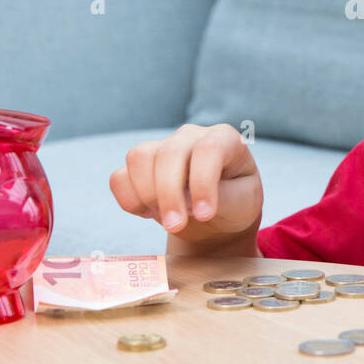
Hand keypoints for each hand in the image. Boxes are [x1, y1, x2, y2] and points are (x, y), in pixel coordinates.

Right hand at [109, 123, 262, 239]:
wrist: (217, 215)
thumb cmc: (235, 203)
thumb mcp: (244, 203)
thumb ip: (223, 197)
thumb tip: (185, 200)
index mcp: (224, 139)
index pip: (208, 149)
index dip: (202, 182)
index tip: (204, 214)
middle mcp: (190, 136)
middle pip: (168, 153)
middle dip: (168, 194)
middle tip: (176, 226)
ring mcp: (162, 147)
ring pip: (138, 158)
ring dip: (147, 195)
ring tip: (168, 219)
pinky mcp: (140, 166)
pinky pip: (119, 177)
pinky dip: (129, 200)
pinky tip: (149, 213)